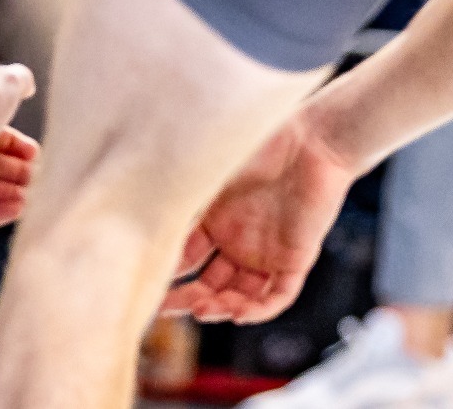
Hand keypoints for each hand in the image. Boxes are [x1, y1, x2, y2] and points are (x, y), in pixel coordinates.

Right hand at [161, 112, 356, 322]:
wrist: (311, 139)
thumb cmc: (259, 145)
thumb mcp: (209, 176)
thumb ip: (181, 203)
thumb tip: (141, 219)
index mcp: (214, 219)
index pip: (186, 258)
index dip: (167, 274)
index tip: (148, 284)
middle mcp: (237, 240)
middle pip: (209, 283)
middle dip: (187, 298)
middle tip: (165, 308)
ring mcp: (266, 252)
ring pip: (239, 295)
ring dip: (219, 308)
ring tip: (200, 310)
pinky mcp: (295, 259)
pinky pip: (275, 297)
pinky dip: (255, 311)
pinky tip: (235, 314)